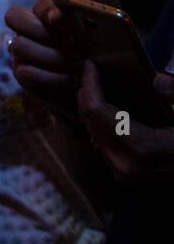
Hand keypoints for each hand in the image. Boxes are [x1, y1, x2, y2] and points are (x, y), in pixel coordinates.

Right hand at [5, 0, 117, 112]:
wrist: (106, 89)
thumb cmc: (108, 54)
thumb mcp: (113, 29)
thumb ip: (106, 5)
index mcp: (51, 14)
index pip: (38, 5)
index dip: (46, 10)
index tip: (58, 19)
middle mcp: (32, 29)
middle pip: (14, 17)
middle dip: (38, 30)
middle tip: (68, 44)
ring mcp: (24, 51)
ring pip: (19, 45)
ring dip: (49, 56)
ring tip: (76, 66)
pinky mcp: (25, 74)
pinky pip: (25, 72)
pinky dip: (50, 78)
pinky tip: (71, 82)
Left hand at [77, 60, 173, 182]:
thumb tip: (157, 80)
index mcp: (141, 148)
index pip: (95, 111)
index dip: (89, 85)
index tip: (89, 65)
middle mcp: (126, 165)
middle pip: (89, 122)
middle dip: (87, 94)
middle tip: (91, 72)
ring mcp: (125, 175)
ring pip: (93, 135)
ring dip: (93, 111)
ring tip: (96, 87)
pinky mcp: (128, 178)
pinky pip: (104, 146)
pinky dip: (102, 125)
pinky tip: (109, 110)